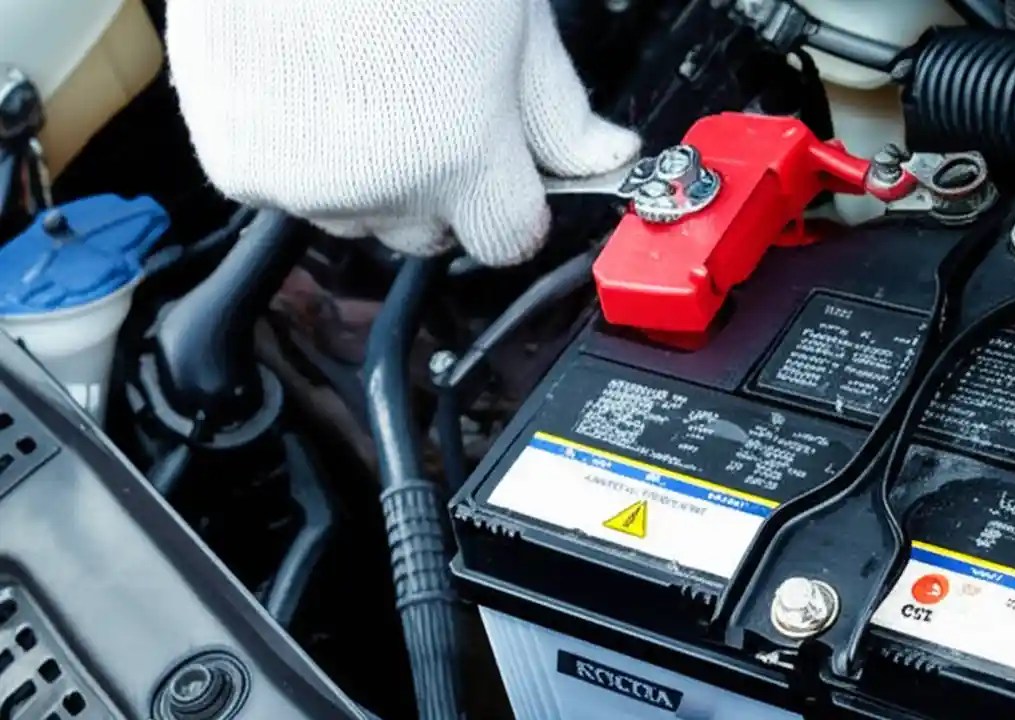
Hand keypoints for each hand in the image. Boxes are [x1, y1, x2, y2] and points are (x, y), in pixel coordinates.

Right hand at [165, 0, 639, 265]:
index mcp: (459, 154)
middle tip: (426, 96)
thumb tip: (597, 155)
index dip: (514, 202)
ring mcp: (298, 179)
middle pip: (428, 233)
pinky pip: (281, 188)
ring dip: (363, 171)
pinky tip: (304, 76)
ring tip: (359, 74)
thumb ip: (557, 108)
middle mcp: (376, 183)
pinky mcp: (233, 161)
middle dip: (438, 186)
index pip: (508, 240)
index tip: (507, 172)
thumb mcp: (516, 17)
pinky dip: (295, 148)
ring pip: (353, 214)